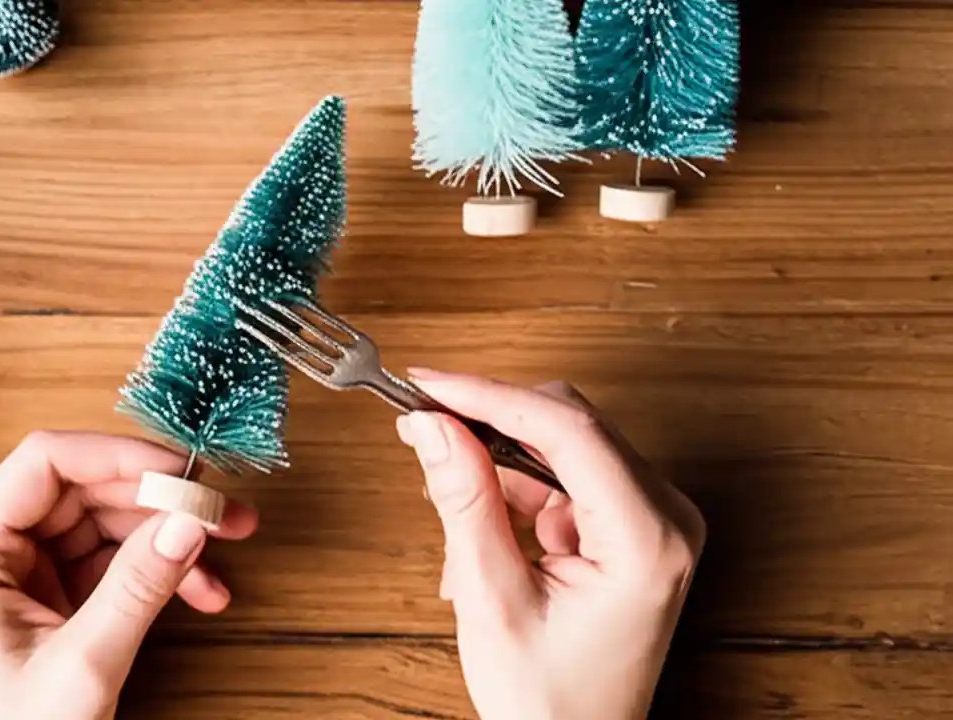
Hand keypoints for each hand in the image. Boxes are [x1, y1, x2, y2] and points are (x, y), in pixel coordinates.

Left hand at [0, 431, 257, 719]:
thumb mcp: (82, 665)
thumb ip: (139, 585)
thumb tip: (189, 519)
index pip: (46, 462)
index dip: (120, 455)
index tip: (183, 472)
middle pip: (81, 491)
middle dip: (157, 499)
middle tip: (223, 512)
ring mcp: (14, 578)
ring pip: (101, 526)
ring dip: (165, 537)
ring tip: (224, 553)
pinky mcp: (42, 604)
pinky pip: (104, 564)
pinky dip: (153, 572)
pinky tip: (200, 590)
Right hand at [396, 370, 704, 719]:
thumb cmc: (550, 702)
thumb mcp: (494, 600)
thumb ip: (465, 503)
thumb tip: (433, 426)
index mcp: (648, 541)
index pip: (569, 429)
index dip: (490, 396)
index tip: (431, 385)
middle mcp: (666, 520)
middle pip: (571, 424)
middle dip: (490, 422)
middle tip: (423, 424)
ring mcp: (653, 522)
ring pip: (564, 444)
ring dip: (498, 464)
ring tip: (452, 513)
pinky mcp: (631, 528)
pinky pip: (565, 477)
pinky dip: (514, 492)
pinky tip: (481, 535)